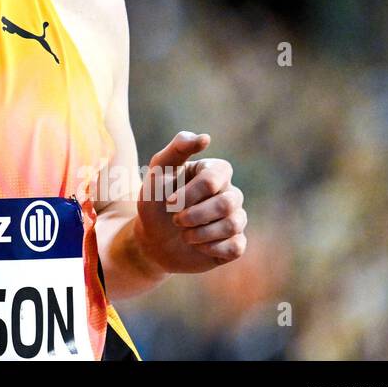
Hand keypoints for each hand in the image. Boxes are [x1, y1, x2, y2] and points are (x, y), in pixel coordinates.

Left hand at [134, 131, 246, 274]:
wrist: (151, 239)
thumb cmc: (155, 201)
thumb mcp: (158, 172)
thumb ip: (177, 149)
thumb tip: (206, 138)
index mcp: (213, 171)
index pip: (214, 179)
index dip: (190, 193)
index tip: (168, 202)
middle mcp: (229, 193)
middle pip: (227, 203)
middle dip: (195, 215)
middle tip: (176, 220)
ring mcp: (235, 218)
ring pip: (234, 225)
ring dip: (200, 233)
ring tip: (184, 234)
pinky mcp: (235, 243)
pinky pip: (236, 247)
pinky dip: (211, 248)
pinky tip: (198, 245)